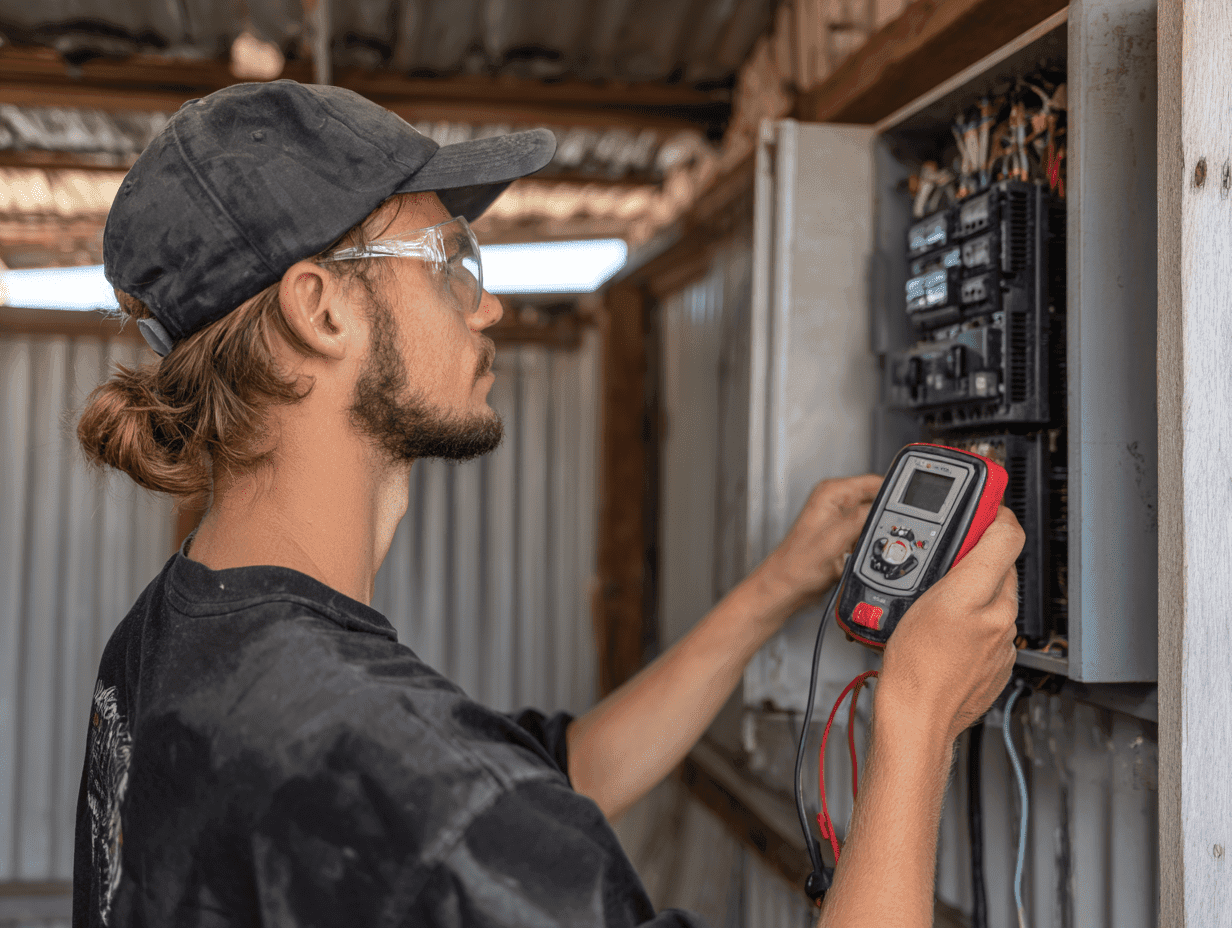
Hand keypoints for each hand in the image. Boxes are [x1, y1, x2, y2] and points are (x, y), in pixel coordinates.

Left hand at [759, 474, 882, 612]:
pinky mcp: (845, 536)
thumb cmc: (797, 566)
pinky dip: (873, 544)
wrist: (787, 589)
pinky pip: (869, 535)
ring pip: (875, 520)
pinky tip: (868, 555)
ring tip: (875, 547)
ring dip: (881, 533)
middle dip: (888, 518)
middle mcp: (836, 502)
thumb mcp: (835, 539)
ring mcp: (841, 519)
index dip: (893, 495)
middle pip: (878, 501)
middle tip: (895, 535)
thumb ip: (861, 520)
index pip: (874, 482)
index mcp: (831, 493)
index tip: (910, 510)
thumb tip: (886, 511)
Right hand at [876, 506, 1024, 744]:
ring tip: (927, 602)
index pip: (1008, 539)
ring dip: (962, 593)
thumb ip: (972, 558)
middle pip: (992, 570)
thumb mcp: (936, 595)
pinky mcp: (985, 669)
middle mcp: (1001, 623)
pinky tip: (934, 632)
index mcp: (992, 599)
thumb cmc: (917, 667)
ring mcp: (995, 649)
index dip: (993, 515)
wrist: (914, 719)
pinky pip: (976, 633)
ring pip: (982, 601)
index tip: (980, 503)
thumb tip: (997, 527)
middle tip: (937, 558)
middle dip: (968, 558)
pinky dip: (960, 624)